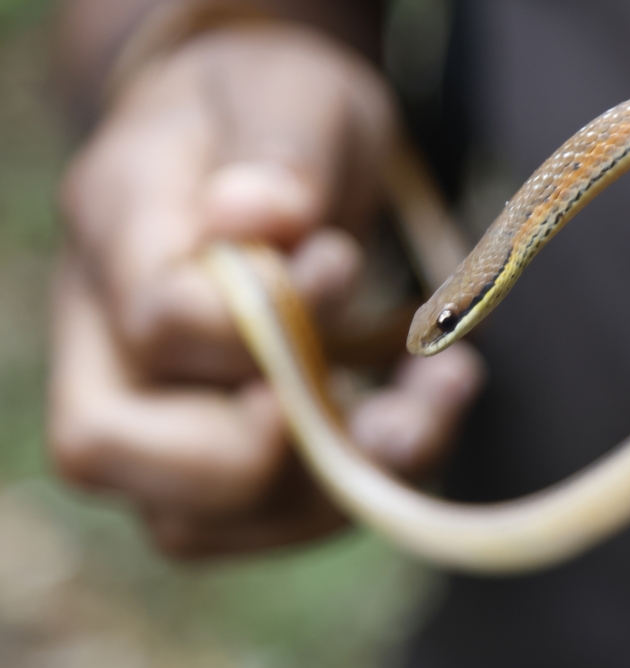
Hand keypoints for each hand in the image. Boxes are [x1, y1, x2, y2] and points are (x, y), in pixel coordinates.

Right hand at [48, 24, 484, 556]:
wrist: (265, 137)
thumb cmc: (278, 108)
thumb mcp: (295, 99)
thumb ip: (278, 155)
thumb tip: (255, 219)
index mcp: (117, 224)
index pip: (156, 321)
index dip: (267, 325)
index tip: (344, 265)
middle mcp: (106, 330)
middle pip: (109, 450)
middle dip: (262, 454)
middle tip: (379, 410)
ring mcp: (151, 397)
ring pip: (189, 516)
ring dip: (328, 490)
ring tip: (433, 409)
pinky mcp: (211, 437)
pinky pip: (257, 513)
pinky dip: (349, 487)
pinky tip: (424, 415)